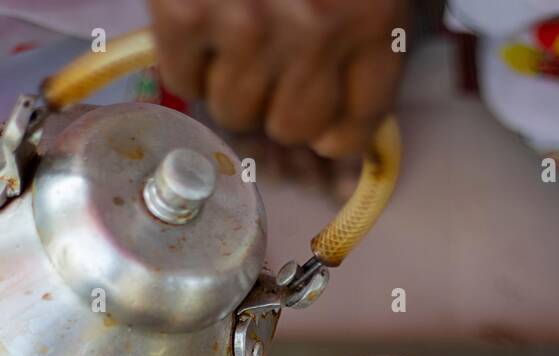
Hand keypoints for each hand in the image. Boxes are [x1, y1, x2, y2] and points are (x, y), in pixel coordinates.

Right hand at [148, 0, 408, 156]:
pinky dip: (188, 59)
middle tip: (272, 63)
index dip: (335, 134)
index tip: (323, 130)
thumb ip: (369, 38)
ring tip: (234, 34)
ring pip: (236, 111)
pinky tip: (201, 25)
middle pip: (294, 128)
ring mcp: (247, 24)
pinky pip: (184, 78)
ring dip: (232, 82)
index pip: (356, 126)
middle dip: (281, 102)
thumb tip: (340, 139)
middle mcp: (315, 28)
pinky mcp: (185, 12)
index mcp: (374, 16)